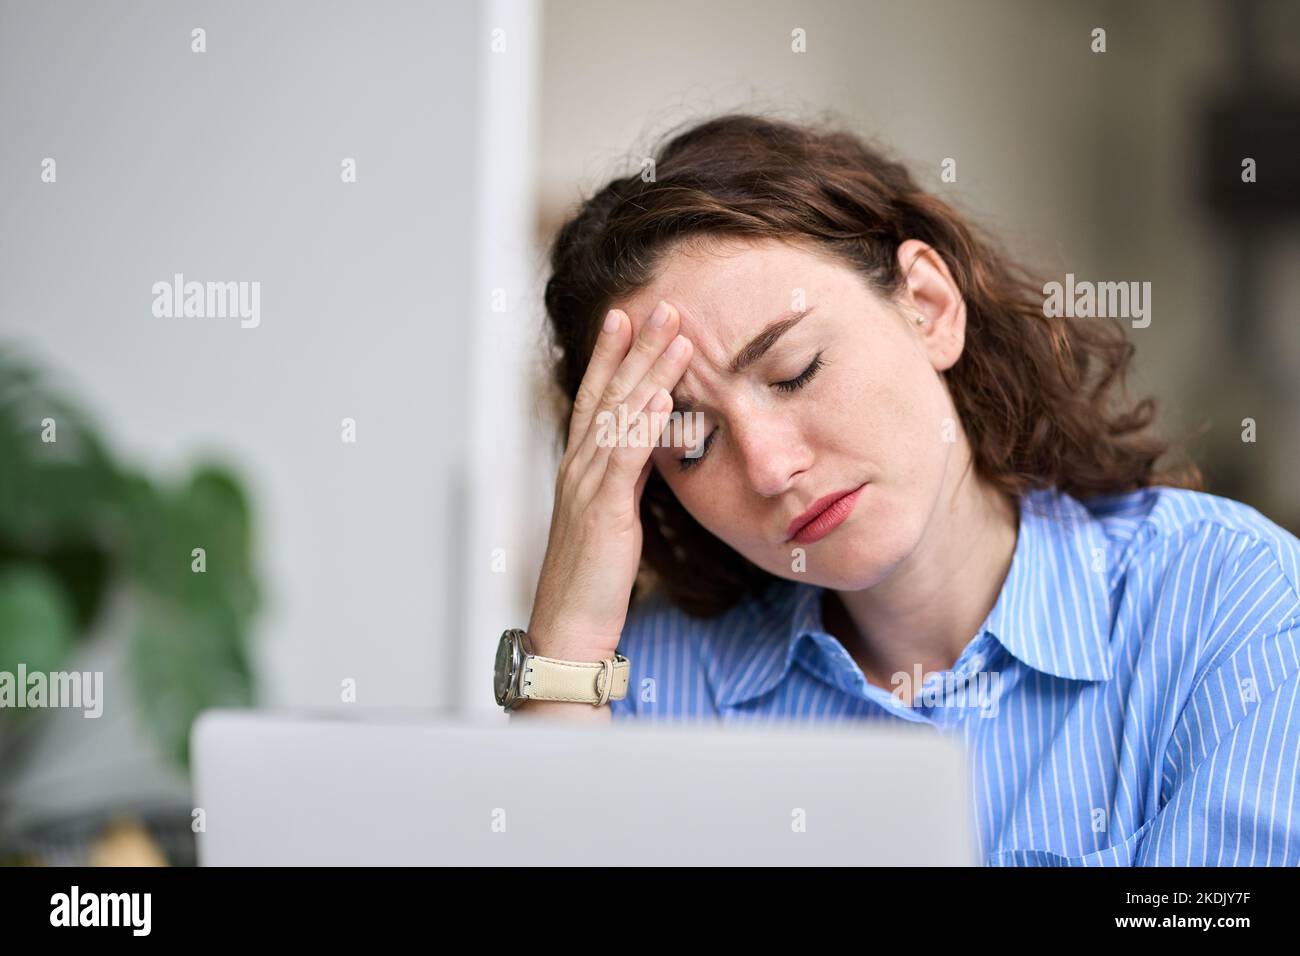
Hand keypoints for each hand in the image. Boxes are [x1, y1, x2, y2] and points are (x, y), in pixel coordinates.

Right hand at [527, 300, 692, 662]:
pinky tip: (664, 394)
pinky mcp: (603, 513)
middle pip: (609, 395)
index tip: (628, 316)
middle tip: (659, 304)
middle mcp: (579, 469)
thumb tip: (646, 453)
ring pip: (619, 416)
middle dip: (635, 347)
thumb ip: (623, 482)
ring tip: (675, 334)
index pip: (596, 399)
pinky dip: (644, 423)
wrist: (569, 629)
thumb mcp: (610, 520)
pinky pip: (624, 459)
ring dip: (649, 371)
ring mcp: (588, 488)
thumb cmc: (592, 582)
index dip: (612, 356)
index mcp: (580, 470)